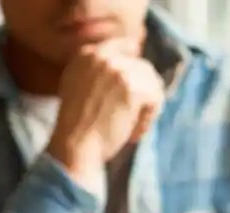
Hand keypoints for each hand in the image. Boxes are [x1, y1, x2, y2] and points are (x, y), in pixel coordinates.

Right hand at [46, 38, 164, 189]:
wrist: (74, 147)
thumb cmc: (77, 129)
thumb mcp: (78, 89)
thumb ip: (97, 73)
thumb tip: (134, 62)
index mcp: (85, 55)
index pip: (124, 47)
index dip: (135, 69)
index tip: (136, 90)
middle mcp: (101, 56)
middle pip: (143, 67)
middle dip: (144, 94)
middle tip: (133, 121)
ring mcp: (117, 70)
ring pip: (152, 83)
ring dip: (147, 108)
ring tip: (132, 130)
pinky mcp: (132, 87)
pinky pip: (155, 98)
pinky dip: (148, 119)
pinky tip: (133, 134)